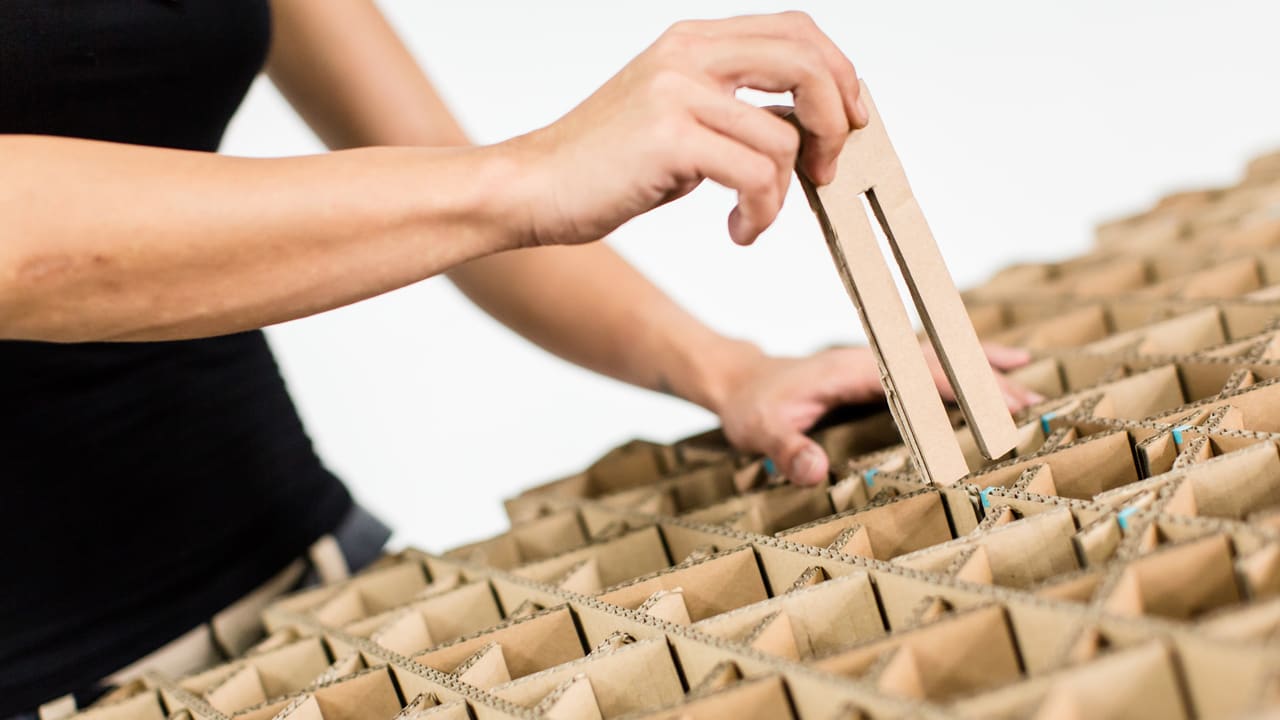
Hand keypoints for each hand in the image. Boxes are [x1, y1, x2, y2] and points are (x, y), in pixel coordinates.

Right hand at [505, 12, 866, 247]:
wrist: (534, 188)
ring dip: (785, 192)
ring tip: (754, 216)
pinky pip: (757, 175)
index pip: (796, 30)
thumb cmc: (605, 165)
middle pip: (808, 63)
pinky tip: (740, 230)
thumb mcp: (678, 120)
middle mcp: (687, 54)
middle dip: (837, 122)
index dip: (839, 72)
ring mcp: (677, 92)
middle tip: (826, 171)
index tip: (849, 121)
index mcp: (691, 41)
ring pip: (785, 137)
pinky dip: (762, 213)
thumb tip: (808, 128)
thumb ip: (735, 111)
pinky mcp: (670, 138)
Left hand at [713, 344, 1042, 485]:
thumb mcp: (760, 432)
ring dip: (980, 371)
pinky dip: (959, 372)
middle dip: (984, 379)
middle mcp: (868, 357)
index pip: (914, 374)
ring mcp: (874, 361)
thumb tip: (816, 473)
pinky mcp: (875, 372)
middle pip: (937, 362)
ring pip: (937, 360)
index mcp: (850, 368)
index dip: (955, 388)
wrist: (739, 382)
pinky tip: (985, 378)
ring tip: (1027, 386)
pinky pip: (925, 368)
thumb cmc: (751, 407)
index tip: (994, 404)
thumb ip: (787, 451)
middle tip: (1031, 402)